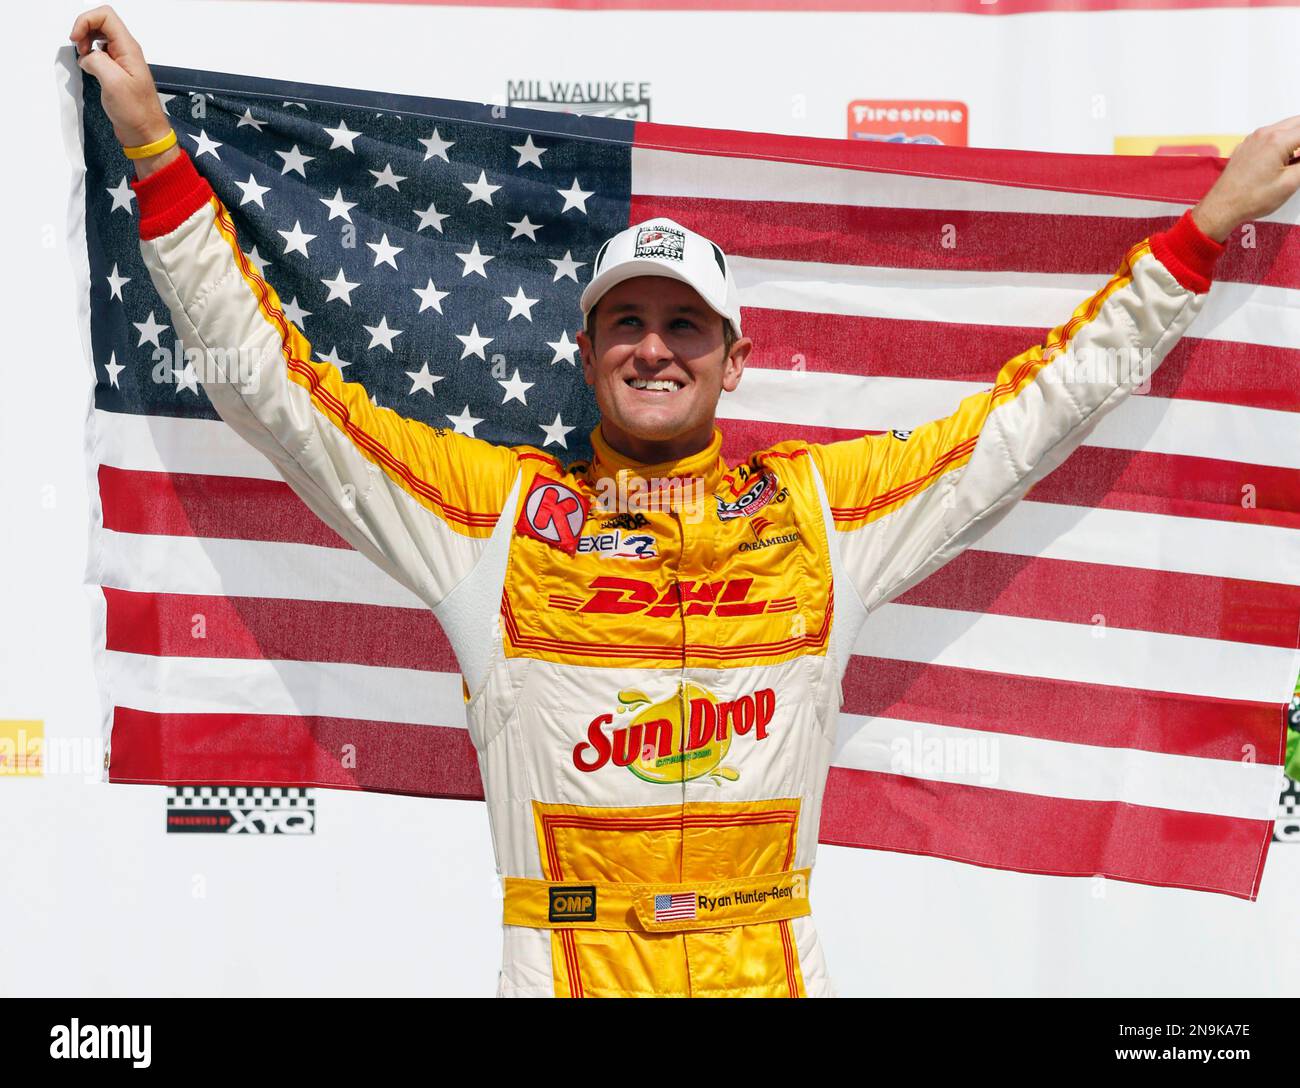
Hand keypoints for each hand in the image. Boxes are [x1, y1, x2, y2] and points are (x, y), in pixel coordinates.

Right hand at [68, 5, 174, 166]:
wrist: (145, 134)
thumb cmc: (136, 112)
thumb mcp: (113, 83)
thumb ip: (97, 61)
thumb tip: (87, 57)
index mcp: (129, 49)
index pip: (105, 16)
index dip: (85, 21)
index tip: (76, 40)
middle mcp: (127, 52)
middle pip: (101, 23)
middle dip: (84, 31)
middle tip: (79, 50)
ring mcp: (122, 62)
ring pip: (99, 38)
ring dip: (86, 43)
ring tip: (84, 60)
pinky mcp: (117, 73)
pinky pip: (100, 54)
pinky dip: (90, 56)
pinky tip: (89, 69)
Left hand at [1190, 116, 1299, 243]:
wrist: (1222, 207)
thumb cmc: (1249, 199)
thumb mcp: (1290, 183)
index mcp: (1277, 141)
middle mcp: (1264, 134)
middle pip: (1298, 123)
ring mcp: (1253, 139)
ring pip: (1285, 127)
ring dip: (1295, 138)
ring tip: (1295, 160)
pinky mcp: (1246, 146)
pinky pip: (1270, 135)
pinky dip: (1282, 141)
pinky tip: (1284, 159)